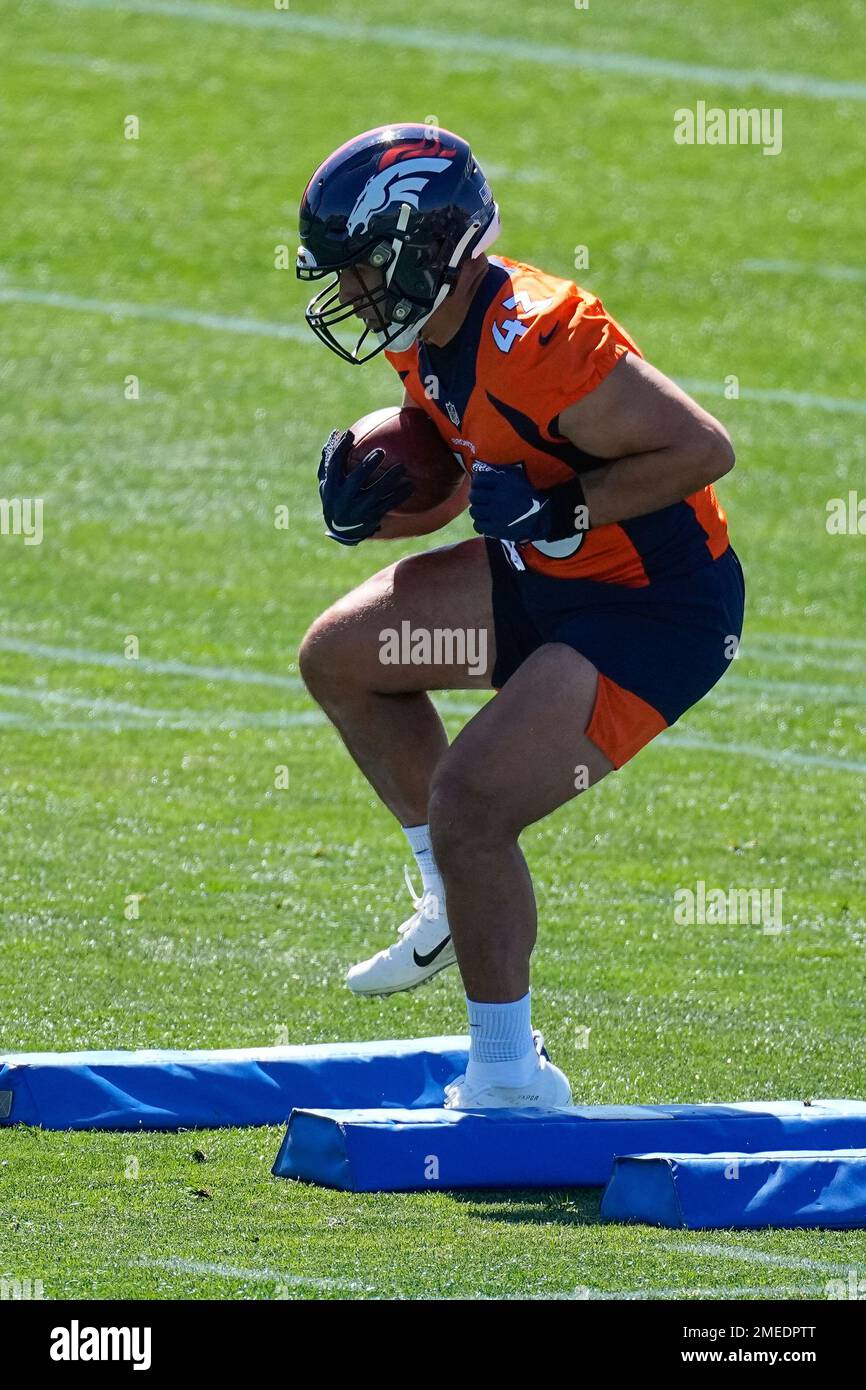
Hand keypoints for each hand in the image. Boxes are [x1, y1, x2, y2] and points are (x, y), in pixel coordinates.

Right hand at [317, 429, 411, 545]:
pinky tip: (411, 486)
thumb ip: (330, 461)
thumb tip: (335, 433)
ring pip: (376, 493)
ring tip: (402, 467)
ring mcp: (358, 510)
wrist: (341, 530)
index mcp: (330, 487)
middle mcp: (342, 499)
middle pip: (356, 479)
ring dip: (390, 479)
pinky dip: (400, 495)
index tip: (349, 434)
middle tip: (381, 452)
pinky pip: (388, 505)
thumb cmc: (335, 497)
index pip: (334, 465)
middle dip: (368, 465)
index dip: (340, 449)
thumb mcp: (327, 482)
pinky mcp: (371, 517)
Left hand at [468, 461, 552, 541]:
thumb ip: (500, 471)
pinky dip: (480, 524)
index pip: (478, 480)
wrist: (540, 517)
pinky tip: (486, 522)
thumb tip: (480, 469)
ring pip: (474, 511)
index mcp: (503, 482)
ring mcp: (497, 513)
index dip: (476, 483)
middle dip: (476, 498)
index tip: (479, 488)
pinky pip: (478, 525)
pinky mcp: (496, 528)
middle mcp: (499, 496)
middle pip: (474, 496)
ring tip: (483, 512)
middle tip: (480, 500)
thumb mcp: (517, 477)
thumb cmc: (527, 495)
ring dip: (477, 511)